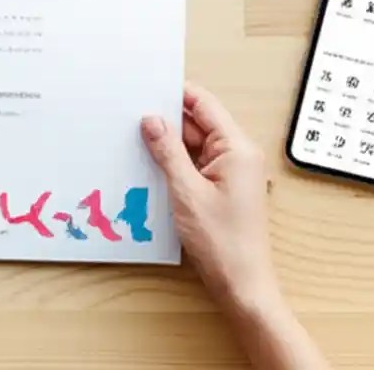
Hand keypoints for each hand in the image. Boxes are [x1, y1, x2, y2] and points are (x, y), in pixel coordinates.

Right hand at [141, 83, 276, 310]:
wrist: (242, 284)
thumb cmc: (223, 243)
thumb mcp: (186, 192)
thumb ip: (167, 152)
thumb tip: (152, 119)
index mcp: (237, 148)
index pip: (204, 105)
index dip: (175, 94)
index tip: (146, 88)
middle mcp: (237, 155)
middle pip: (197, 124)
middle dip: (166, 121)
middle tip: (131, 119)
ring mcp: (230, 173)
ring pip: (193, 146)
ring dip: (168, 146)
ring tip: (136, 145)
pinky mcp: (222, 189)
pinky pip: (194, 165)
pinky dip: (174, 165)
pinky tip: (152, 168)